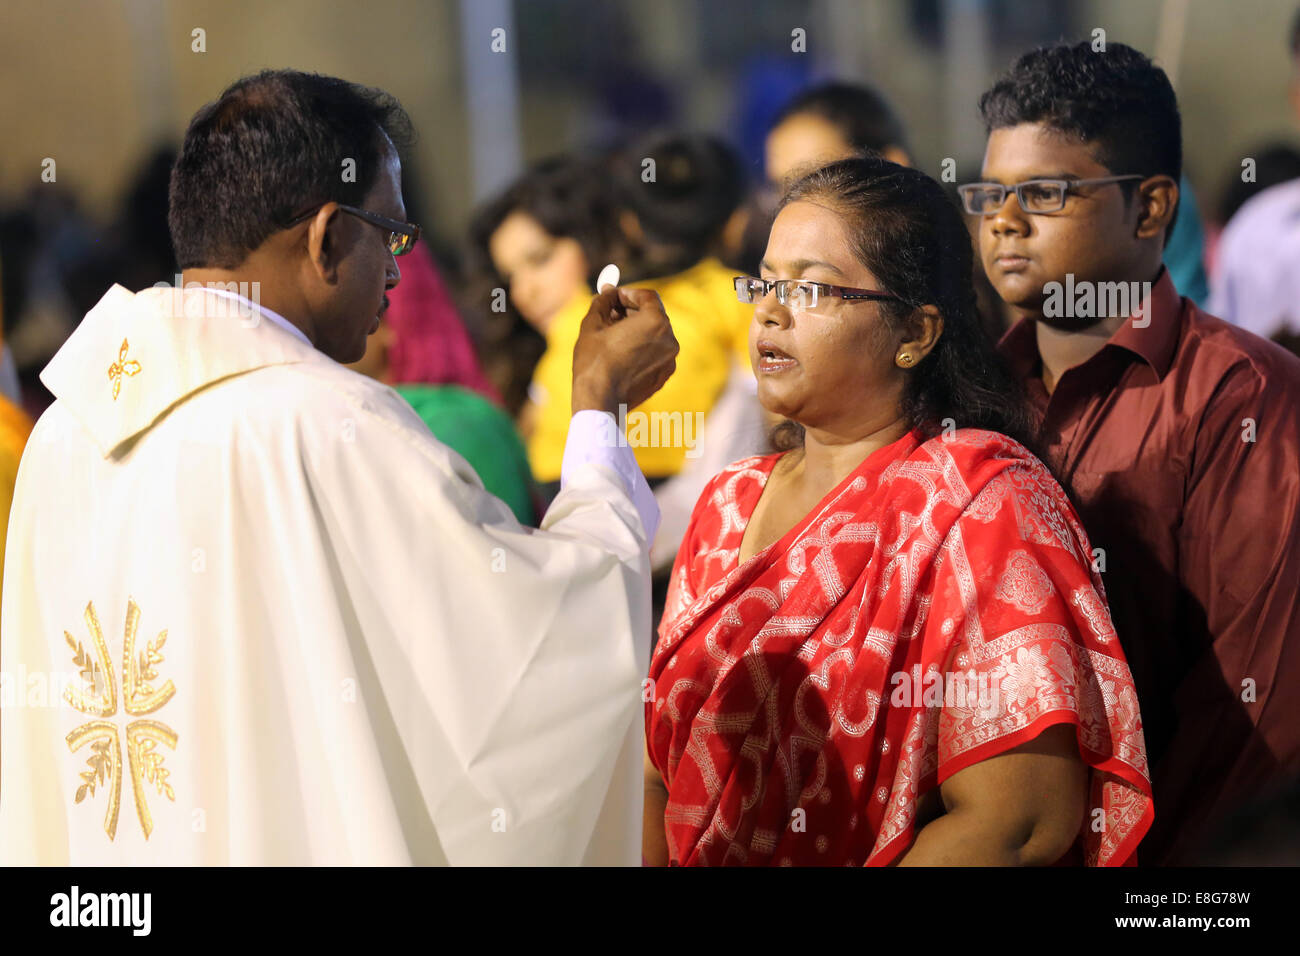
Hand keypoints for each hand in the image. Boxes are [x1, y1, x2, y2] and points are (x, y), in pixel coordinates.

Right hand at [571, 286, 677, 415]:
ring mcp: (669, 360)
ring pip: (654, 336)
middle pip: (653, 315)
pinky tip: (621, 355)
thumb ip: (603, 302)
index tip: (613, 297)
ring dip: (636, 331)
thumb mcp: (592, 324)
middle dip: (632, 312)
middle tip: (610, 315)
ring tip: (612, 337)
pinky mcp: (664, 376)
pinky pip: (655, 354)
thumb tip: (608, 291)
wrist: (600, 402)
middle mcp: (670, 339)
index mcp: (656, 322)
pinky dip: (641, 349)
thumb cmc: (594, 362)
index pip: (647, 296)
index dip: (628, 293)